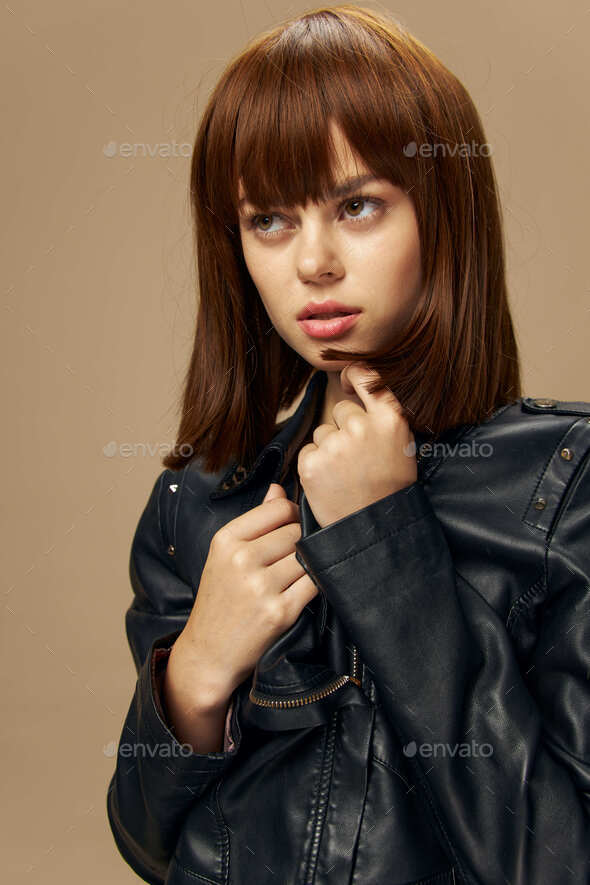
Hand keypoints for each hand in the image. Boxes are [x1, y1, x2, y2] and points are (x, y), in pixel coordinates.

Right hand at [172, 482, 317, 702]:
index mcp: (226, 540)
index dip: (292, 514)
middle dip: (302, 541)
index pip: (277, 508)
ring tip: (297, 573)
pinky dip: (315, 583)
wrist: (209, 652)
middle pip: (295, 531)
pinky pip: (314, 583)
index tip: (293, 525)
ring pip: (307, 556)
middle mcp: (241, 560)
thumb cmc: (220, 600)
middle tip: (295, 555)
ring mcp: (261, 587)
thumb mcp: (225, 555)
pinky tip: (303, 588)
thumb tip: (279, 489)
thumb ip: (254, 521)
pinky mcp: (280, 612)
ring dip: (309, 562)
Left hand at [296, 363, 416, 527]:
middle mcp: (362, 426)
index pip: (366, 375)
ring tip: (346, 475)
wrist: (375, 529)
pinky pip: (308, 452)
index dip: (353, 374)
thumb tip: (354, 385)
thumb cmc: (390, 489)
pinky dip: (315, 466)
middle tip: (358, 460)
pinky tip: (332, 482)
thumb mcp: (401, 445)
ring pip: (322, 433)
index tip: (348, 381)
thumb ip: (381, 417)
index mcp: (390, 419)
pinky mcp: (312, 462)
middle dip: (344, 429)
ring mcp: (335, 444)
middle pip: (341, 411)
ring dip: (329, 449)